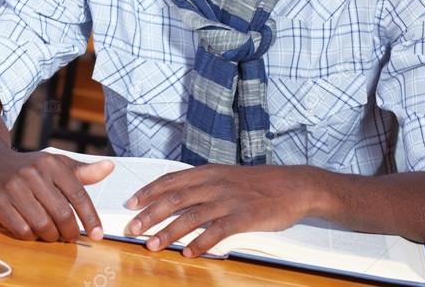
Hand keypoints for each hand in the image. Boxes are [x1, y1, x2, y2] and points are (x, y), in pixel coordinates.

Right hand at [0, 150, 113, 242]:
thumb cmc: (30, 167)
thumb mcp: (56, 164)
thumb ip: (83, 172)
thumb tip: (109, 167)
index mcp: (51, 164)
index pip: (78, 195)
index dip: (90, 218)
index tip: (97, 234)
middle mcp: (33, 173)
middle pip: (62, 214)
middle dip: (70, 232)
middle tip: (70, 236)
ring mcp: (14, 187)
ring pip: (43, 225)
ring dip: (51, 236)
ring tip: (52, 233)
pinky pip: (22, 230)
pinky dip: (31, 236)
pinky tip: (33, 230)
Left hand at [125, 164, 325, 256]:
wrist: (293, 185)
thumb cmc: (258, 183)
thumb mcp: (226, 175)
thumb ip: (202, 183)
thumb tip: (177, 195)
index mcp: (207, 172)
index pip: (170, 180)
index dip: (149, 191)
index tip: (131, 203)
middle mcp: (214, 184)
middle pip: (174, 198)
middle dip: (150, 214)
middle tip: (132, 228)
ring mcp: (228, 200)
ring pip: (191, 216)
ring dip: (168, 232)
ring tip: (152, 245)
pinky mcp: (244, 216)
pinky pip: (218, 230)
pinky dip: (201, 242)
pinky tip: (189, 252)